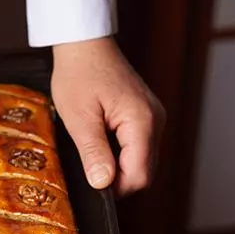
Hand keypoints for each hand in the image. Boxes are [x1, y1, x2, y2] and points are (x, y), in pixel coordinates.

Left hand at [52, 37, 164, 194]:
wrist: (84, 45)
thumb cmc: (80, 73)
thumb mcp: (79, 117)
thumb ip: (93, 152)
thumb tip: (102, 184)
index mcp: (142, 121)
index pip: (139, 175)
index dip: (115, 188)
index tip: (92, 184)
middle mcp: (156, 121)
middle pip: (144, 172)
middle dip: (117, 179)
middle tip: (88, 168)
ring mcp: (154, 118)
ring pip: (141, 161)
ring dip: (118, 165)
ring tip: (92, 149)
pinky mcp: (147, 117)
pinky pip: (138, 147)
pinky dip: (120, 152)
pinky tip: (101, 140)